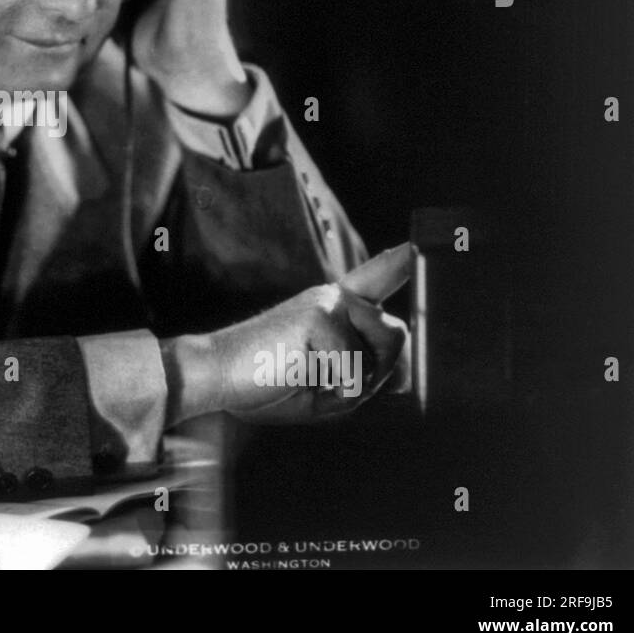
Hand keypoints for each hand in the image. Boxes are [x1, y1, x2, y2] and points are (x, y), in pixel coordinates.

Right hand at [162, 244, 412, 424]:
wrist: (215, 377)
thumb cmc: (267, 383)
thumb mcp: (328, 386)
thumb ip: (367, 376)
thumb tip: (404, 376)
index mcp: (332, 307)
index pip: (375, 278)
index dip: (399, 262)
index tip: (417, 244)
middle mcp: (333, 297)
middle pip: (397, 334)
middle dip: (377, 372)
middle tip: (329, 383)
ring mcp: (326, 302)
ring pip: (382, 352)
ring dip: (357, 381)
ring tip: (312, 378)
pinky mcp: (318, 316)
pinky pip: (356, 368)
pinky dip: (336, 388)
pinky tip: (301, 378)